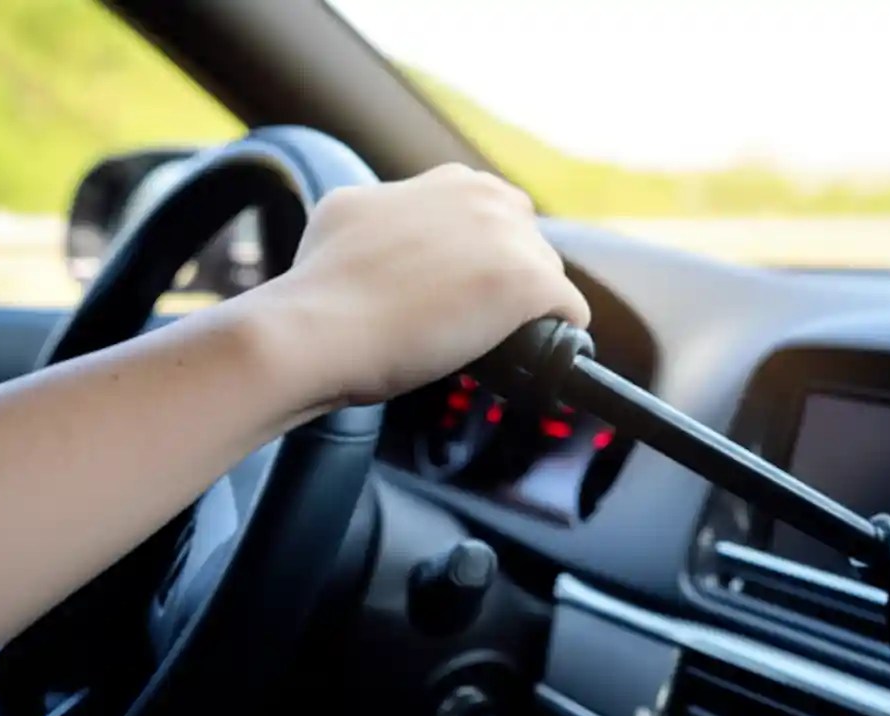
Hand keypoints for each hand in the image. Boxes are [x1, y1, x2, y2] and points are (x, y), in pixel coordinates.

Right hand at [254, 163, 590, 407]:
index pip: (494, 217)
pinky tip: (538, 361)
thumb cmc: (322, 285)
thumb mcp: (347, 214)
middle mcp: (485, 197)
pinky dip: (559, 338)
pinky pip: (571, 312)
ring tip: (497, 346)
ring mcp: (512, 239)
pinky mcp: (530, 284)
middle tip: (476, 321)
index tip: (463, 288)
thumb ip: (386, 211)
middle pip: (526, 245)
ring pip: (548, 278)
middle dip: (508, 280)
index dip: (482, 257)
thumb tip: (390, 230)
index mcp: (449, 181)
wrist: (318, 326)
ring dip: (529, 311)